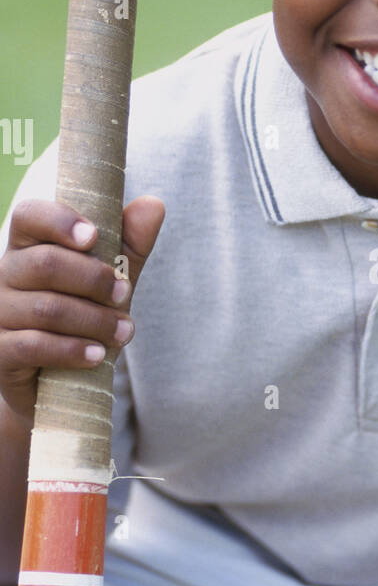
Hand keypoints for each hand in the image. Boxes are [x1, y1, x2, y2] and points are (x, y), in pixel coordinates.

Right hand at [0, 195, 164, 424]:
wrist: (57, 381)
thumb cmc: (84, 316)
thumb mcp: (111, 279)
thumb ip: (129, 245)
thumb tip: (154, 204)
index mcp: (28, 247)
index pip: (29, 216)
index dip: (60, 221)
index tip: (94, 237)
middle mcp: (6, 274)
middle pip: (46, 264)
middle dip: (94, 279)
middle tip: (125, 295)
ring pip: (46, 308)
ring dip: (95, 320)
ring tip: (124, 332)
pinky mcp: (1, 351)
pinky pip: (34, 345)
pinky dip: (72, 349)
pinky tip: (97, 355)